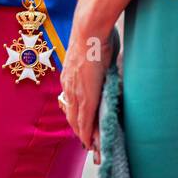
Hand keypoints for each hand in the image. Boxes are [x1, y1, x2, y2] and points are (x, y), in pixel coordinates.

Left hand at [59, 25, 113, 162]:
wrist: (89, 30)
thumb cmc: (95, 34)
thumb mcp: (94, 52)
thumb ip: (98, 62)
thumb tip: (107, 60)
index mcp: (71, 76)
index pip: (73, 103)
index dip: (78, 118)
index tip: (83, 129)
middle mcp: (69, 87)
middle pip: (73, 116)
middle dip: (80, 132)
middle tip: (88, 145)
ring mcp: (76, 92)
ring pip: (78, 121)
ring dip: (84, 136)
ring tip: (92, 148)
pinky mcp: (85, 96)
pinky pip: (86, 120)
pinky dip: (88, 133)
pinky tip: (91, 142)